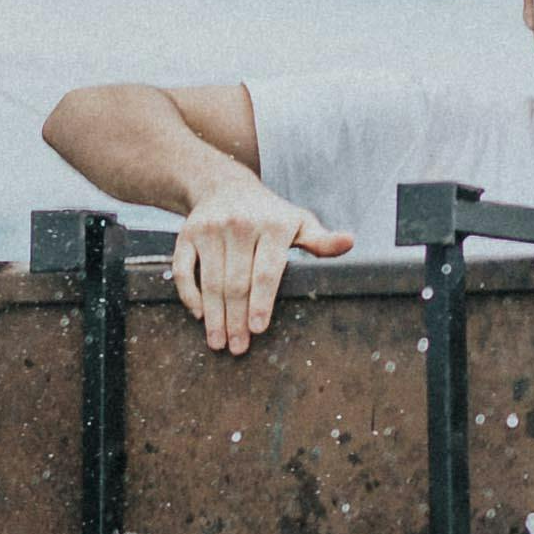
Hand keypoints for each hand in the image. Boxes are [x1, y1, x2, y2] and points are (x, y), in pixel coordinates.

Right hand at [172, 183, 349, 355]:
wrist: (224, 185)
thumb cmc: (269, 213)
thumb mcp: (298, 221)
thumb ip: (321, 240)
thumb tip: (349, 242)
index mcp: (272, 224)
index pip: (267, 271)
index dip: (262, 302)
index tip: (258, 329)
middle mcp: (240, 224)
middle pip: (237, 281)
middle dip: (237, 319)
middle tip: (238, 347)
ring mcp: (210, 229)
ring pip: (211, 280)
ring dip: (214, 316)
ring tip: (218, 342)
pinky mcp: (187, 234)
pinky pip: (184, 269)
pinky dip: (189, 295)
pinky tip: (199, 315)